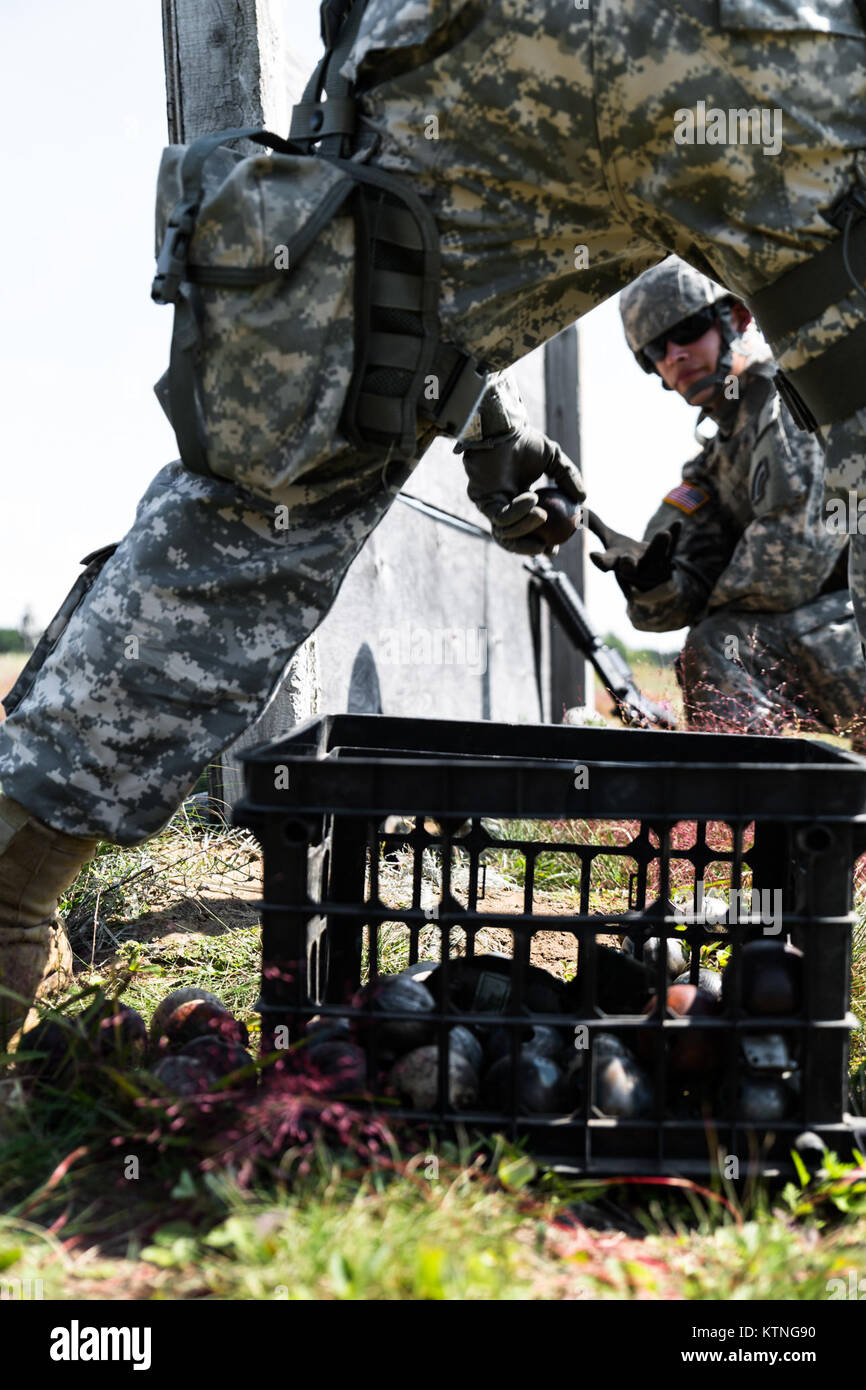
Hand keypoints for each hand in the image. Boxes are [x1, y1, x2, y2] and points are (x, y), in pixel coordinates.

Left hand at [460, 425, 584, 554]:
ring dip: (525, 528)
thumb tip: (582, 501)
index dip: (541, 545)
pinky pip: (500, 516)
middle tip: (546, 547)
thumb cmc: (525, 441)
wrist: (505, 428)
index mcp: (518, 502)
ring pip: (504, 532)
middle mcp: (502, 507)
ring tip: (542, 515)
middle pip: (512, 540)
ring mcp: (490, 505)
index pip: (528, 531)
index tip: (555, 548)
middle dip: (528, 549)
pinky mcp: (481, 499)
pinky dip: (517, 512)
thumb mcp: (554, 459)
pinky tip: (532, 499)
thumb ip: (568, 478)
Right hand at [589, 515, 681, 595]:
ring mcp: (651, 566)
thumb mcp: (611, 540)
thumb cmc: (625, 554)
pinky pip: (672, 548)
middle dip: (628, 564)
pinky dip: (676, 535)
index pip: (605, 563)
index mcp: (616, 562)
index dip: (599, 561)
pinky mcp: (667, 560)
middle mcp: (633, 568)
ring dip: (659, 546)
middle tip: (627, 561)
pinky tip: (678, 523)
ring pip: (654, 557)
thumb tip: (580, 509)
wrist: (650, 575)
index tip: (592, 556)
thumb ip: (596, 525)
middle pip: (629, 567)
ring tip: (664, 534)